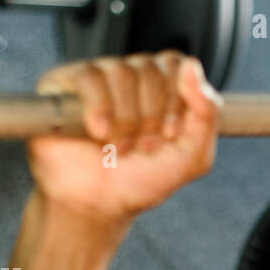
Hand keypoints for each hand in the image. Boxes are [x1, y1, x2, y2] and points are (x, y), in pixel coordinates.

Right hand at [28, 52, 220, 223]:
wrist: (99, 205)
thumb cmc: (141, 181)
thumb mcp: (192, 156)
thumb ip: (207, 113)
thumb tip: (191, 65)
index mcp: (159, 87)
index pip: (174, 63)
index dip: (176, 99)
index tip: (170, 134)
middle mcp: (128, 76)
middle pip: (150, 68)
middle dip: (152, 116)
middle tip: (142, 146)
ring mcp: (95, 77)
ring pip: (122, 72)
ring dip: (127, 120)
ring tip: (120, 147)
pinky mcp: (62, 84)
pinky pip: (89, 77)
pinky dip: (100, 109)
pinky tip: (99, 134)